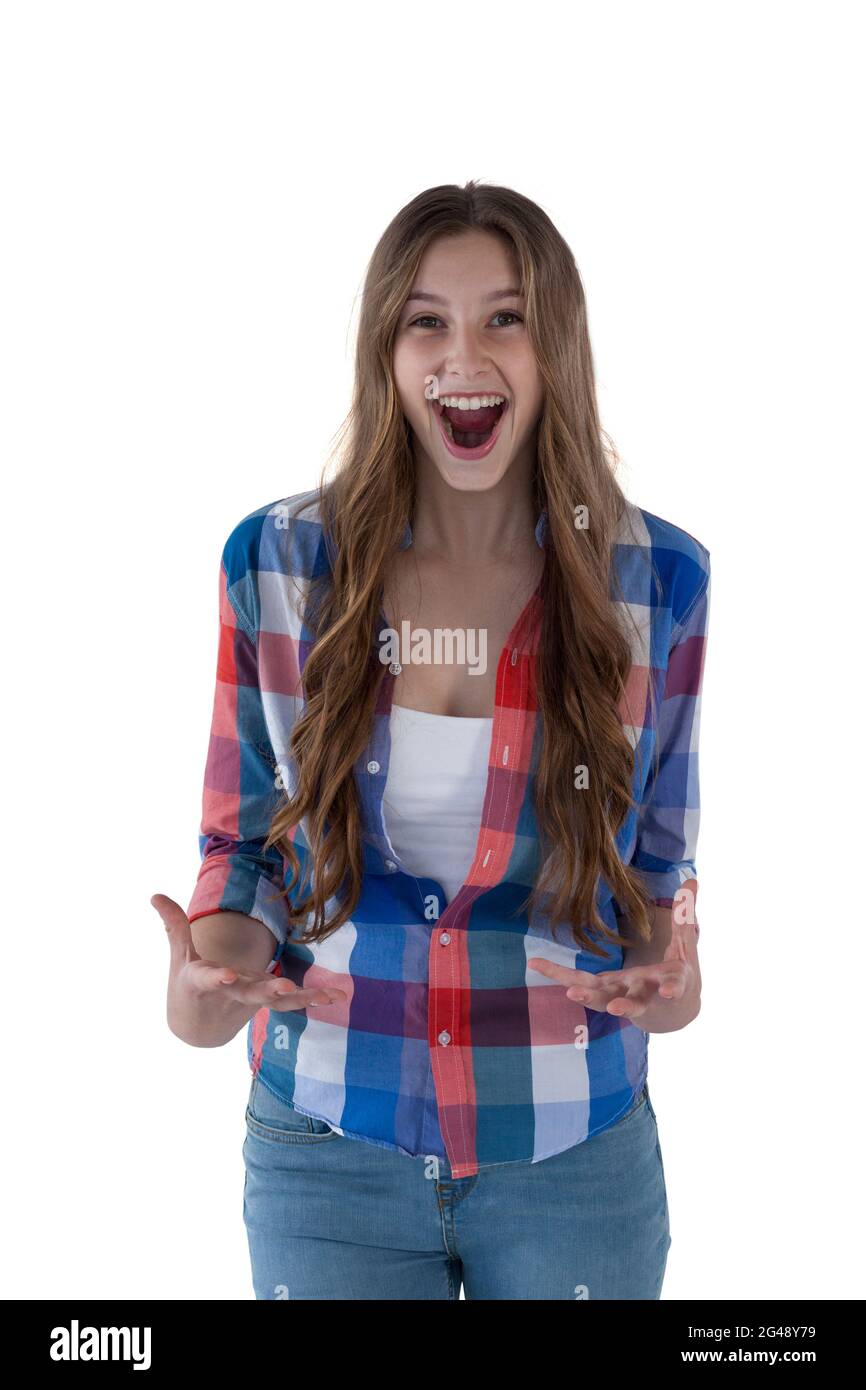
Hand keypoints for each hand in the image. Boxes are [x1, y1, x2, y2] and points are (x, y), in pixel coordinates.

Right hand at [152, 894, 345, 1044]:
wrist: (195, 1026)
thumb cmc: (185, 984)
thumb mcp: (178, 955)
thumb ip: (173, 924)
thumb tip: (154, 894)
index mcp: (202, 983)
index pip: (207, 979)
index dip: (216, 977)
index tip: (224, 975)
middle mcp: (229, 995)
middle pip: (249, 994)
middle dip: (266, 990)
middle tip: (283, 987)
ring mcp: (250, 1001)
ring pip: (277, 1002)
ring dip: (302, 998)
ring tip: (325, 995)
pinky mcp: (266, 1003)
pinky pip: (292, 1002)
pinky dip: (313, 999)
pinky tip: (337, 996)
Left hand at [527, 911, 696, 1021]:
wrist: (671, 1010)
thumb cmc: (679, 974)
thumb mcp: (687, 945)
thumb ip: (686, 914)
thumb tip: (693, 879)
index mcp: (668, 983)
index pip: (673, 984)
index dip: (672, 988)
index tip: (669, 992)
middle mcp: (643, 994)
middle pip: (634, 1002)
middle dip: (626, 1006)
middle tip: (615, 1009)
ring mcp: (620, 995)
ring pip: (603, 999)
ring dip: (589, 996)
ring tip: (572, 992)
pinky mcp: (601, 990)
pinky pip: (577, 982)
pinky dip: (558, 974)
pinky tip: (536, 963)